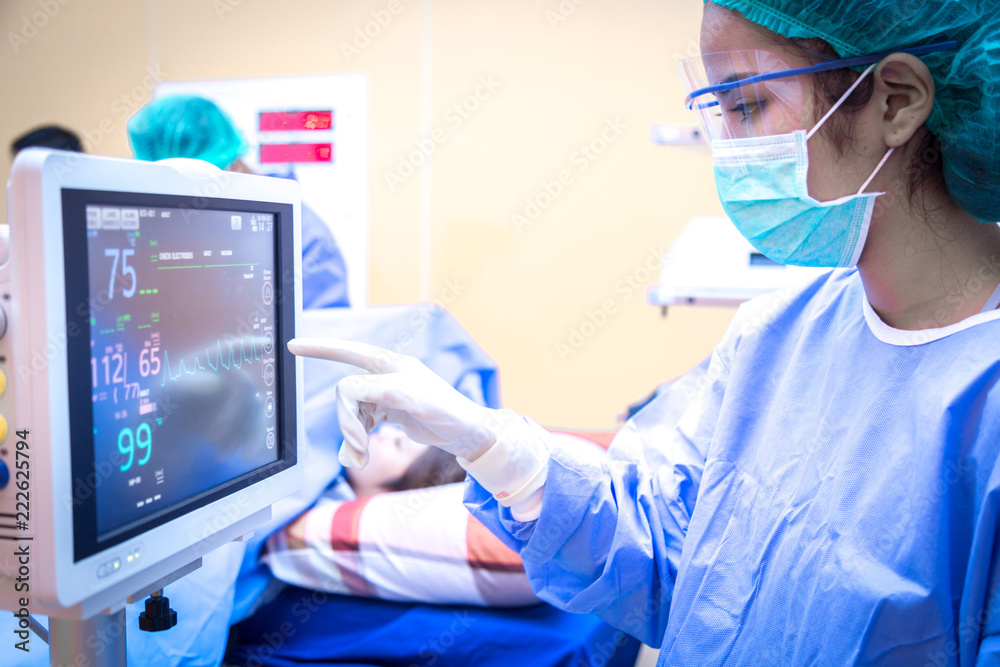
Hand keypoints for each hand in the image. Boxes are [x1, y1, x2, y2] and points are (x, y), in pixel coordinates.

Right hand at [287, 338, 503, 467]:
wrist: (466, 434)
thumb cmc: (445, 410)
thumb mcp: (411, 398)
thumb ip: (377, 389)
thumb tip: (347, 390)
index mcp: (390, 364)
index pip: (348, 351)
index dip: (320, 349)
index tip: (293, 346)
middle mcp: (385, 375)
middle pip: (346, 394)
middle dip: (347, 423)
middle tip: (360, 449)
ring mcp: (385, 394)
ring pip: (351, 412)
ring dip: (352, 436)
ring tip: (361, 460)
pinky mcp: (388, 411)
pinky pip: (360, 423)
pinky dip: (356, 440)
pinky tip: (359, 457)